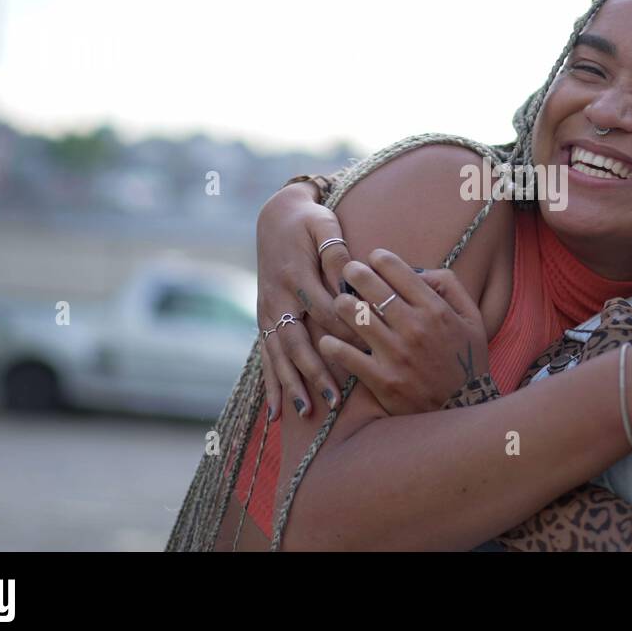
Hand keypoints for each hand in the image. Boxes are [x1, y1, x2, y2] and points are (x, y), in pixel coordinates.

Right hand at [255, 180, 367, 419]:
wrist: (274, 217)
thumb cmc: (308, 223)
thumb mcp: (324, 227)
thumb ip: (336, 252)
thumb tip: (351, 275)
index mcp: (295, 276)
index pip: (324, 311)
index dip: (345, 332)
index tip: (367, 354)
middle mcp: (277, 298)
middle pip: (297, 341)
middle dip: (314, 372)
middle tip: (334, 400)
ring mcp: (267, 311)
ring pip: (279, 355)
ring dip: (292, 384)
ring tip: (307, 411)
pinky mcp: (264, 319)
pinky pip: (266, 356)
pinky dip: (272, 384)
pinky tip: (276, 413)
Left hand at [317, 249, 487, 415]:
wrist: (464, 410)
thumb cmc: (466, 361)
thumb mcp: (472, 318)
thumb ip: (450, 286)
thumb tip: (419, 271)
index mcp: (435, 309)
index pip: (397, 270)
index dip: (379, 258)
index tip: (373, 259)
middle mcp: (414, 327)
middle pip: (370, 286)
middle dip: (354, 272)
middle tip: (348, 272)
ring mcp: (397, 354)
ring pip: (354, 315)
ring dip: (342, 304)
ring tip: (341, 304)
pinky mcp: (383, 380)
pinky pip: (347, 355)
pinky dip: (332, 345)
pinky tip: (329, 341)